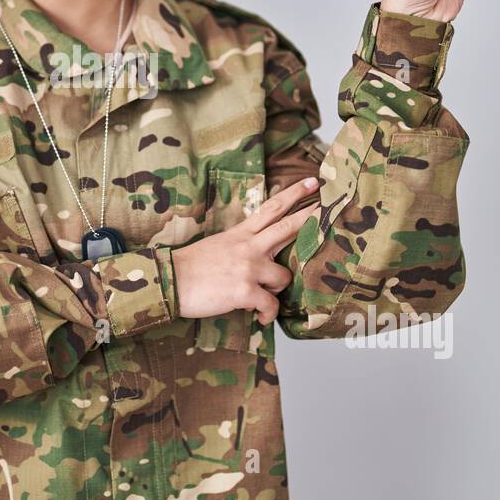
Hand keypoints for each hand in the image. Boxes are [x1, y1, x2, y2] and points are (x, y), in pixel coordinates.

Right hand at [171, 177, 320, 324]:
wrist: (170, 281)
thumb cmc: (191, 267)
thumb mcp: (218, 245)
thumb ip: (242, 245)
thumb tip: (260, 255)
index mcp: (241, 234)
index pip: (272, 209)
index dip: (294, 195)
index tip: (312, 182)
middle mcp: (249, 247)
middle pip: (288, 228)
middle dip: (311, 216)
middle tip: (329, 207)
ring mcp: (248, 268)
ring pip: (285, 277)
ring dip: (277, 289)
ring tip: (262, 297)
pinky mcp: (245, 291)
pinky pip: (271, 305)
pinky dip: (267, 315)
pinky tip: (259, 317)